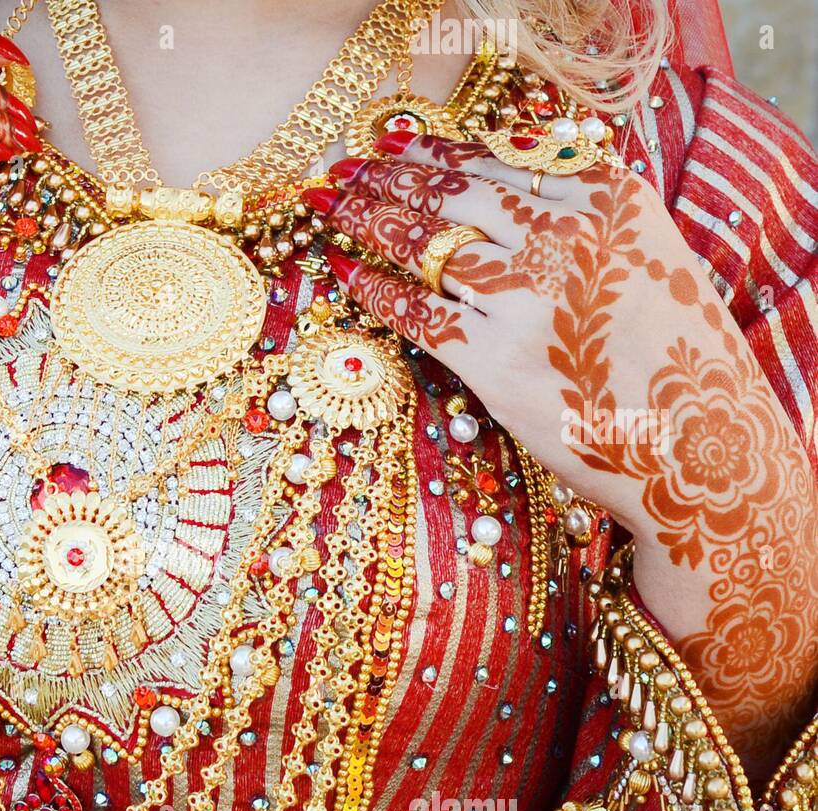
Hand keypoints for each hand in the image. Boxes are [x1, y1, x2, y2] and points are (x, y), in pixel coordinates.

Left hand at [307, 132, 817, 764]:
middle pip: (451, 193)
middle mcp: (560, 234)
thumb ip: (579, 215)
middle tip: (346, 177)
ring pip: (426, 246)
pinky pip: (419, 313)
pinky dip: (379, 291)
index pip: (495, 159)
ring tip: (338, 214)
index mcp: (603, 196)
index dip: (432, 153)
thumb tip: (497, 191)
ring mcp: (523, 298)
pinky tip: (352, 275)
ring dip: (373, 224)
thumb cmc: (670, 350)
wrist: (696, 438)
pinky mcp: (494, 360)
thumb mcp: (642, 252)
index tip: (394, 148)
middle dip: (390, 180)